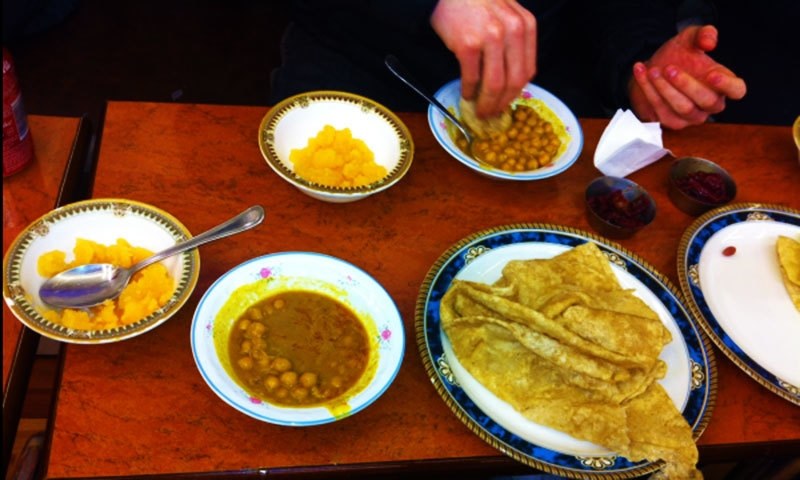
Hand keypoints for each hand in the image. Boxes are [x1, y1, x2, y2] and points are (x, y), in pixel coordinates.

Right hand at [431, 0, 536, 117]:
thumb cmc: (479, 3)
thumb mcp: (507, 15)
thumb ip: (514, 41)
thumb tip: (511, 80)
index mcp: (526, 27)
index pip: (527, 71)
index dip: (516, 93)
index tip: (506, 103)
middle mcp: (512, 32)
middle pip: (513, 82)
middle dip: (502, 104)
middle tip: (491, 114)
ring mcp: (490, 37)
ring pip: (494, 84)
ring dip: (486, 103)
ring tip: (479, 110)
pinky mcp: (468, 44)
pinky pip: (471, 77)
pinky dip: (468, 91)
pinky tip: (466, 94)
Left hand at [628, 25, 746, 129]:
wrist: (652, 69)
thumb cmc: (678, 56)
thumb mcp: (690, 38)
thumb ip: (703, 34)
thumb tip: (710, 41)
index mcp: (723, 83)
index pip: (737, 90)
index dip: (727, 85)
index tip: (713, 75)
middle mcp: (710, 103)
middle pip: (707, 101)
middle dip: (687, 84)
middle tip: (670, 69)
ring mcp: (691, 116)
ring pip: (683, 107)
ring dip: (665, 88)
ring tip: (652, 70)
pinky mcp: (670, 122)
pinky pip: (660, 109)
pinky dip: (648, 90)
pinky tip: (641, 73)